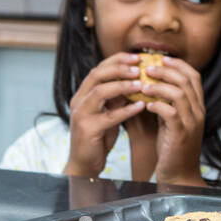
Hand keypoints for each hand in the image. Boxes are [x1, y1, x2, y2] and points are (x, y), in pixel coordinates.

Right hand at [64, 52, 147, 176]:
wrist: (85, 163)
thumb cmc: (98, 136)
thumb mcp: (107, 111)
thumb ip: (116, 97)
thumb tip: (134, 80)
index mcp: (83, 93)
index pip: (99, 68)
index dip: (118, 60)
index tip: (137, 57)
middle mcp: (79, 100)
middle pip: (97, 75)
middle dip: (120, 68)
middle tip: (140, 66)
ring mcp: (81, 114)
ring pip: (100, 92)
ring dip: (123, 85)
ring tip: (141, 83)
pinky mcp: (87, 130)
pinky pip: (109, 116)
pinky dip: (126, 110)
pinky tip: (141, 106)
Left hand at [141, 57, 206, 183]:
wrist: (178, 176)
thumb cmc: (171, 148)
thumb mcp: (171, 121)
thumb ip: (167, 103)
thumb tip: (150, 84)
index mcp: (198, 107)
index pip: (194, 76)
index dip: (178, 64)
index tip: (162, 59)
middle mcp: (198, 112)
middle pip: (186, 80)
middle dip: (166, 70)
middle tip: (147, 68)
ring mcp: (191, 123)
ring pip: (178, 93)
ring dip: (159, 86)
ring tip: (143, 85)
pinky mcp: (180, 134)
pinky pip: (170, 112)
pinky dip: (157, 105)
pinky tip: (145, 105)